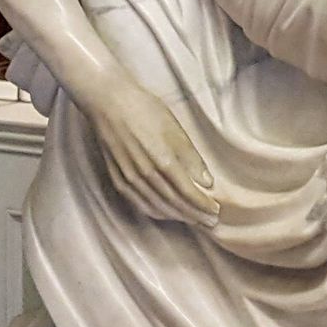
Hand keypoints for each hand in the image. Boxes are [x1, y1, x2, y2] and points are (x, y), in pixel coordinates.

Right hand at [86, 85, 219, 226]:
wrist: (110, 104)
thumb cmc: (146, 111)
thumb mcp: (175, 129)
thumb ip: (191, 158)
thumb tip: (207, 182)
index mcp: (164, 162)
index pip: (188, 193)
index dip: (203, 205)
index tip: (216, 212)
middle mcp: (146, 175)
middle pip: (174, 203)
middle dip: (194, 215)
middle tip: (210, 222)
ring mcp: (130, 179)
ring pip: (157, 206)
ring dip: (177, 216)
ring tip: (193, 220)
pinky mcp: (118, 180)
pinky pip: (139, 203)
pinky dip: (155, 212)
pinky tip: (166, 214)